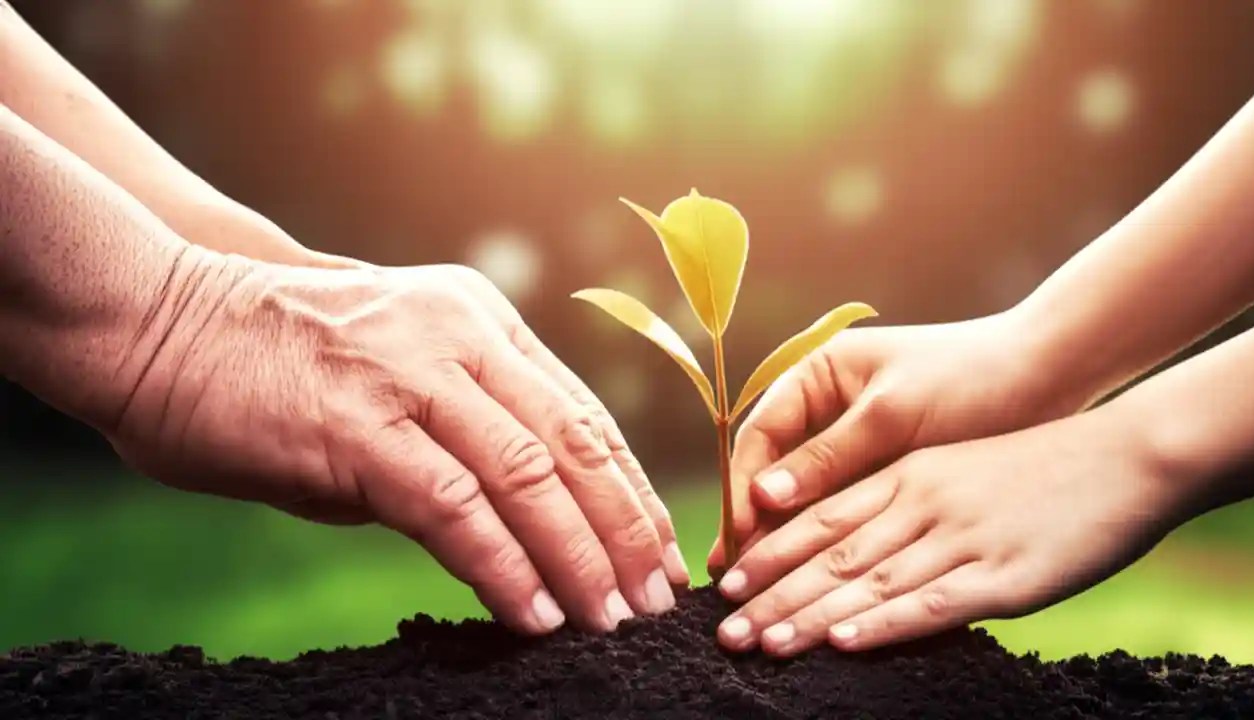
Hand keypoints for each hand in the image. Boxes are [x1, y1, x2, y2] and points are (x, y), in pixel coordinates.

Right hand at [107, 256, 688, 634]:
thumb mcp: (390, 383)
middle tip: (656, 599)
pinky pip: (454, 505)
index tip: (661, 550)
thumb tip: (514, 528)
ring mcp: (410, 375)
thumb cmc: (272, 363)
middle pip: (574, 443)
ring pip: (529, 475)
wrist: (156, 323)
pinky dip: (502, 564)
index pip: (582, 413)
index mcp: (478, 321)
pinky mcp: (358, 424)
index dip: (629, 489)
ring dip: (579, 556)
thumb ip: (456, 436)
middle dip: (625, 529)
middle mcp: (460, 336)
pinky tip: (532, 612)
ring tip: (610, 619)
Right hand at [709, 311, 1087, 572]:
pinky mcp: (881, 475)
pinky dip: (825, 546)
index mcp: (816, 374)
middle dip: (753, 525)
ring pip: (803, 499)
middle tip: (731, 581)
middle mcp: (824, 409)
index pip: (761, 434)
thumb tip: (762, 498)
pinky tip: (810, 583)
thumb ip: (829, 456)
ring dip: (783, 543)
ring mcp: (851, 444)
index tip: (738, 534)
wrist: (1049, 378)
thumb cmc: (970, 378)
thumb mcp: (893, 415)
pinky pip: (841, 513)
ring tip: (759, 593)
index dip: (742, 486)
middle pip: (772, 472)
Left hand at [714, 410, 1177, 655]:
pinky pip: (934, 602)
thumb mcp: (956, 467)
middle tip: (723, 628)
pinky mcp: (1005, 575)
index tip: (727, 582)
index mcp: (908, 473)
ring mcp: (962, 538)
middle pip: (831, 554)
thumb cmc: (1038, 464)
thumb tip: (856, 544)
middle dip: (773, 593)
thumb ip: (905, 499)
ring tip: (762, 642)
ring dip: (811, 615)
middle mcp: (923, 502)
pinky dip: (886, 623)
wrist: (1126, 454)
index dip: (770, 551)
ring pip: (871, 581)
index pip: (822, 516)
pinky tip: (845, 641)